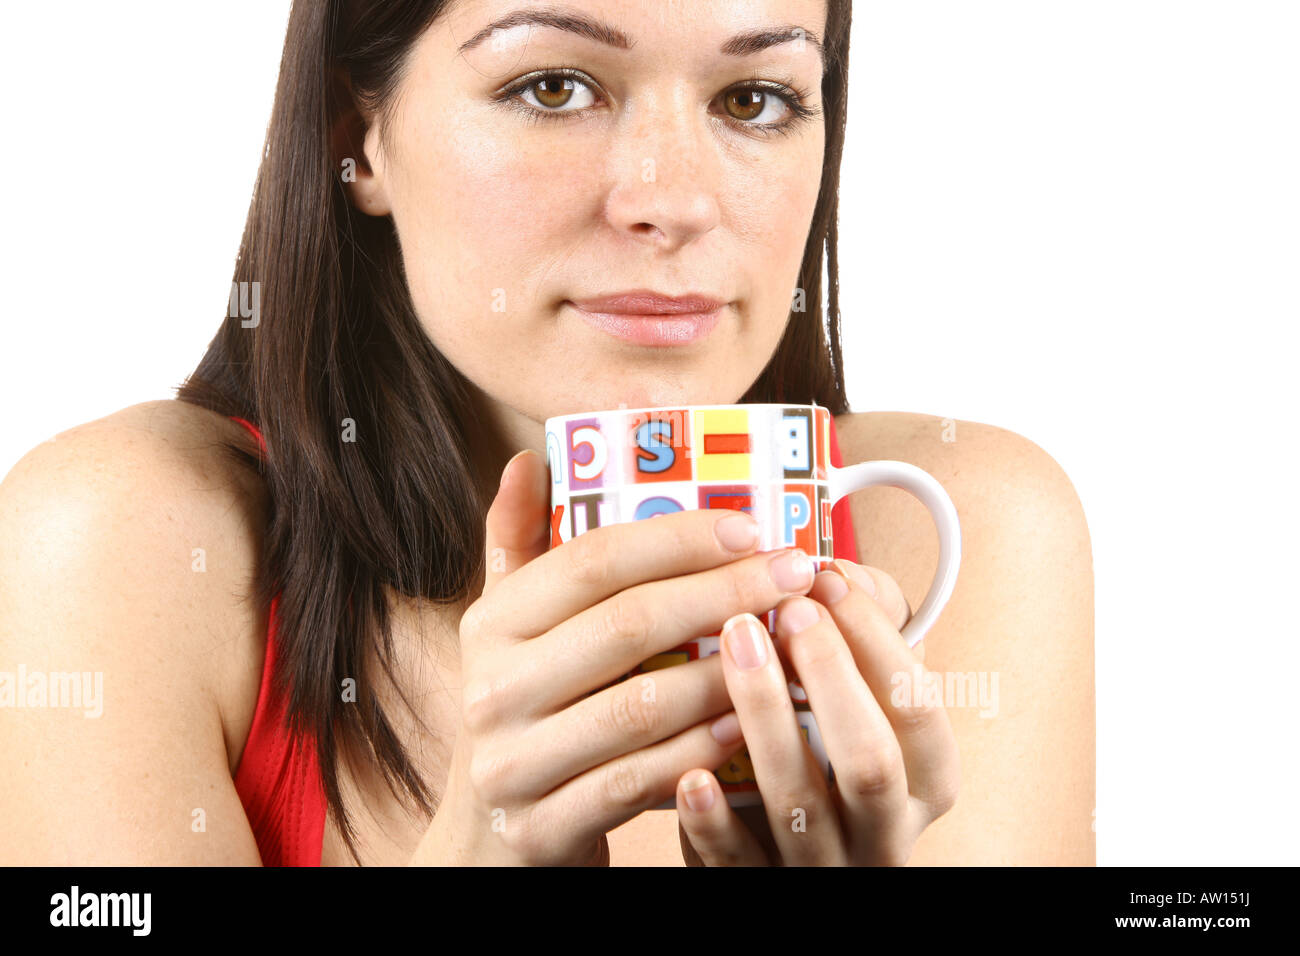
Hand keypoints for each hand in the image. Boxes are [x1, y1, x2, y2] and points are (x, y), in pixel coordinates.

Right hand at [416, 449, 819, 864]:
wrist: (488, 837)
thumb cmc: (526, 711)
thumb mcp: (508, 628)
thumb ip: (518, 544)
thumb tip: (528, 460)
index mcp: (492, 624)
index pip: (592, 560)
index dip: (677, 538)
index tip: (752, 526)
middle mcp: (491, 688)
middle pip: (626, 624)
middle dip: (723, 593)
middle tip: (793, 574)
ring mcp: (513, 762)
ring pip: (640, 706)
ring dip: (726, 675)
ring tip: (786, 647)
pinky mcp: (542, 825)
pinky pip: (638, 781)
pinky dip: (699, 750)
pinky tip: (747, 723)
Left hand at [675, 560, 959, 865]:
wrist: (791, 843)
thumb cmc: (828, 744)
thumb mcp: (863, 693)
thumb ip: (863, 633)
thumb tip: (835, 577)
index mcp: (924, 779)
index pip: (919, 708)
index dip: (877, 639)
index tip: (829, 581)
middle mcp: (883, 829)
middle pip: (870, 761)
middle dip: (829, 675)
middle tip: (787, 609)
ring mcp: (822, 861)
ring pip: (798, 803)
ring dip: (764, 716)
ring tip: (734, 645)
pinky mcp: (760, 880)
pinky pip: (738, 858)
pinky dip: (713, 818)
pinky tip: (691, 771)